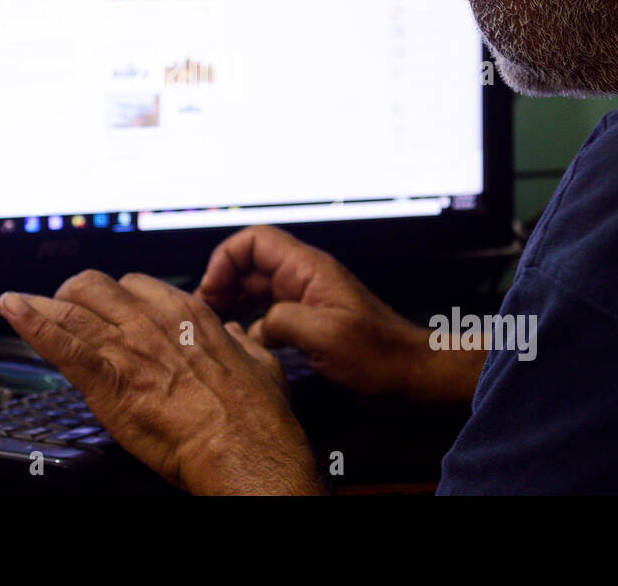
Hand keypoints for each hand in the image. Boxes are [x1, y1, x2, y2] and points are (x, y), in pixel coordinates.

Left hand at [0, 270, 325, 494]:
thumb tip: (236, 335)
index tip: (113, 305)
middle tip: (67, 307)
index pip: (139, 283)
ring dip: (44, 303)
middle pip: (98, 287)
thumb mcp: (259, 363)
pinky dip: (30, 322)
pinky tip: (11, 308)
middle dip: (77, 293)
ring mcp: (127, 348)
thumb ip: (241, 343)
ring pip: (73, 308)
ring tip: (22, 302)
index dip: (120, 294)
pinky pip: (59, 342)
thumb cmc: (256, 417)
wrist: (244, 450)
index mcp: (188, 314)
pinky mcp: (107, 380)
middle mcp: (152, 322)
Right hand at [196, 225, 481, 403]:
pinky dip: (250, 324)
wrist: (411, 377)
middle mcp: (304, 280)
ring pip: (256, 289)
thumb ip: (282, 320)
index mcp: (309, 270)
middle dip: (223, 281)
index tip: (212, 288)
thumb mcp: (325, 335)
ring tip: (216, 325)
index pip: (255, 241)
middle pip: (250, 264)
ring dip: (233, 302)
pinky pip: (269, 315)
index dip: (226, 258)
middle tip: (207, 311)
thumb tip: (256, 326)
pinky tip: (244, 344)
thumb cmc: (380, 355)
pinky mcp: (308, 325)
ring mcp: (306, 302)